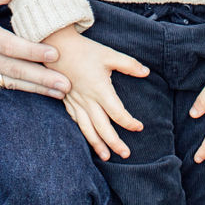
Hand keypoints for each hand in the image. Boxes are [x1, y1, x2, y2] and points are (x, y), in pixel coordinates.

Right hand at [0, 0, 69, 96]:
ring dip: (37, 89)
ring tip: (60, 93)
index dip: (33, 51)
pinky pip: (0, 85)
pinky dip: (20, 89)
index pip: (11, 46)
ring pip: (10, 83)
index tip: (55, 55)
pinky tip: (39, 91)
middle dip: (43, 79)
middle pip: (15, 70)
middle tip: (66, 85)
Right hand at [46, 27, 149, 160]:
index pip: (117, 113)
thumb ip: (129, 64)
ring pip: (88, 129)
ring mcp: (76, 102)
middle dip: (114, 143)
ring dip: (97, 144)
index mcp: (100, 90)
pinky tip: (89, 139)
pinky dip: (84, 133)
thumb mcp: (109, 54)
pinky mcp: (67, 101)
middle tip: (126, 154)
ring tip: (107, 157)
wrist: (58, 47)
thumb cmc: (85, 50)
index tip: (139, 127)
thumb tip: (146, 72)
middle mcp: (88, 100)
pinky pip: (76, 121)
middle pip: (103, 127)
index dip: (129, 122)